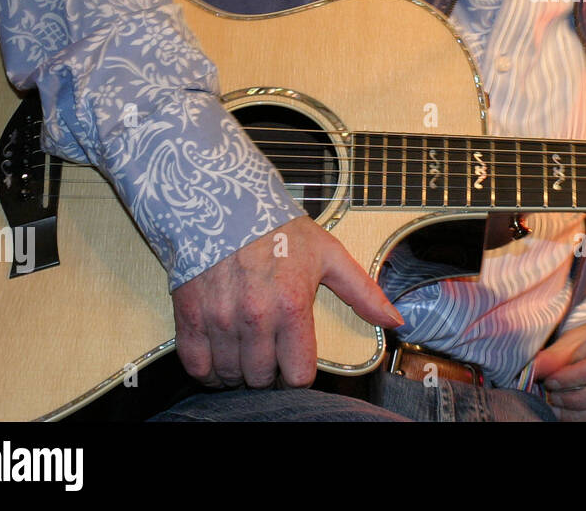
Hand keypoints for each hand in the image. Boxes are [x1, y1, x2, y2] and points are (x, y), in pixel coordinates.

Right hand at [171, 216, 403, 388]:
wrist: (226, 205)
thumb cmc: (281, 231)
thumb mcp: (330, 256)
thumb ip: (363, 292)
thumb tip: (394, 320)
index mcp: (292, 306)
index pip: (298, 375)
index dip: (299, 373)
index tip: (296, 361)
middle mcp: (255, 318)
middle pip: (263, 379)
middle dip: (270, 374)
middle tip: (271, 355)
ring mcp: (220, 319)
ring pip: (231, 376)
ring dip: (240, 373)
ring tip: (247, 354)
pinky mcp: (191, 316)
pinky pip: (196, 365)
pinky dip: (208, 370)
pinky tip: (219, 357)